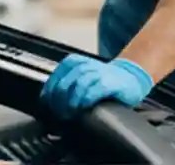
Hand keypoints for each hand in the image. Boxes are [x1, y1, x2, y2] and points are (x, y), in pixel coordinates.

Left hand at [39, 54, 153, 119]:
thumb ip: (65, 83)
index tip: (48, 105)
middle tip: (60, 113)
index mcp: (75, 62)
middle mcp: (86, 65)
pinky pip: (95, 90)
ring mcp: (99, 73)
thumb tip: (45, 99)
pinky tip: (84, 106)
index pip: (56, 76)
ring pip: (79, 85)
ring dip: (72, 102)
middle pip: (65, 83)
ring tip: (71, 112)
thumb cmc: (102, 81)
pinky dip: (87, 99)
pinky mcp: (111, 83)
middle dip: (59, 101)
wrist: (129, 78)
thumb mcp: (81, 77)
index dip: (50, 93)